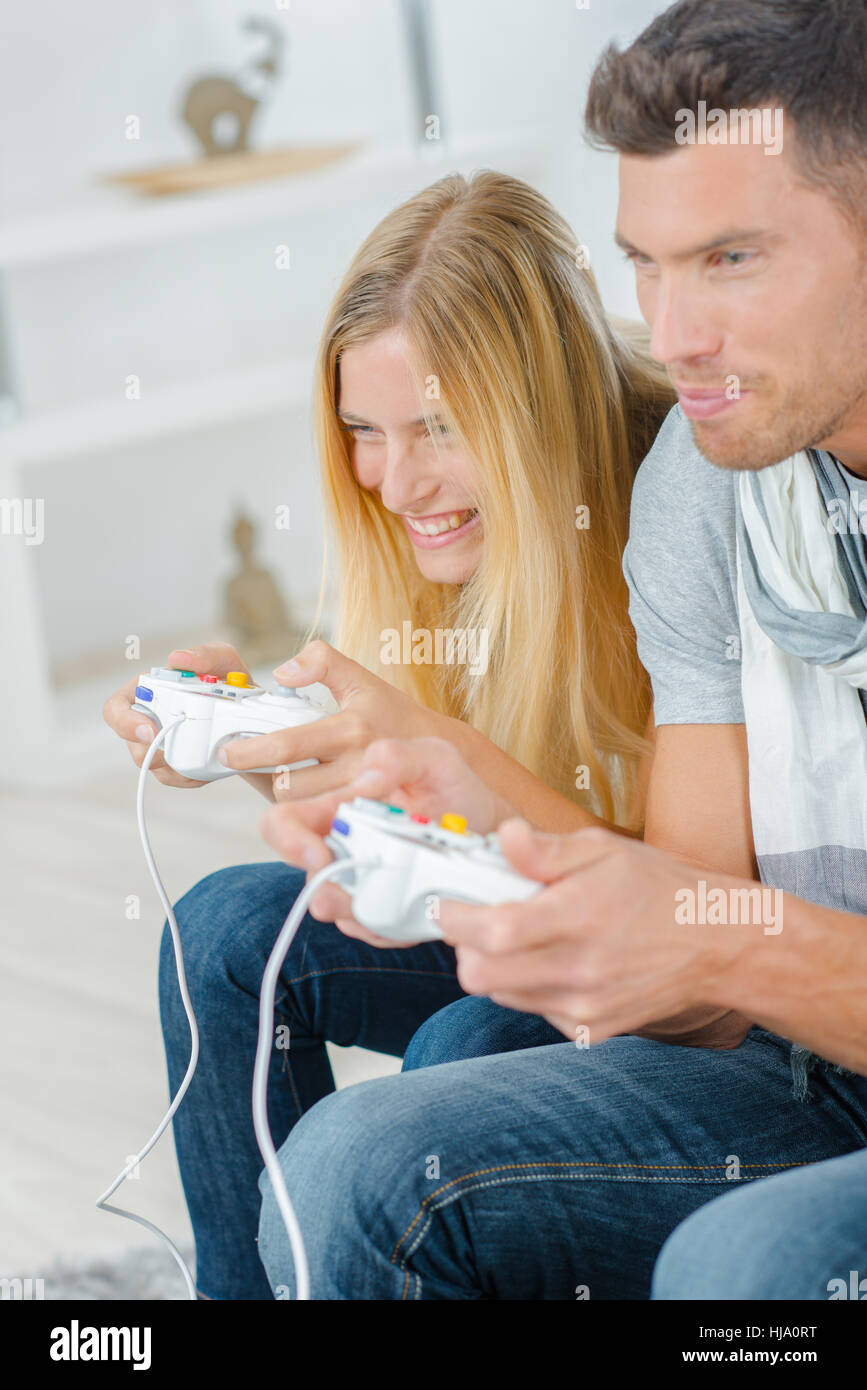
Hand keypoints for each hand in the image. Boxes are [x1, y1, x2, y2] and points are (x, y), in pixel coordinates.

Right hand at [102, 642, 250, 787]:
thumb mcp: (223, 661)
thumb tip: (178, 658)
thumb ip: (204, 655)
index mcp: (148, 692)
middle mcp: (149, 719)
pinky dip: (190, 776)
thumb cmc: (227, 681)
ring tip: (203, 754)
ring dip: (175, 766)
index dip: (125, 722)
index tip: (151, 731)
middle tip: (174, 751)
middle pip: (132, 744)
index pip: (115, 709)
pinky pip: (174, 778)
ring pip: (153, 765)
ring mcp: (161, 744)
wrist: (249, 713)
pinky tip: (208, 764)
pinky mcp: (175, 765)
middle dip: (150, 752)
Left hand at [218, 640, 449, 800]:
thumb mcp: (361, 678)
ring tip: (283, 781)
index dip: (252, 752)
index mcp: (350, 728)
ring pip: (303, 808)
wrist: (440, 752)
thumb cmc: (392, 715)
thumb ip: (322, 661)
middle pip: (288, 786)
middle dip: (267, 778)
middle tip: (257, 767)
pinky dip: (308, 816)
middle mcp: (357, 764)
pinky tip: (306, 803)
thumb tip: (284, 672)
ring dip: (287, 797)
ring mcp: (362, 794)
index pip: (288, 746)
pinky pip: (323, 823)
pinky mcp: (367, 815)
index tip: (228, 752)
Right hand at [259, 735, 510, 947]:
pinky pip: (374, 930)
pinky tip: (417, 909)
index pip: (286, 820)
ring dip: (363, 913)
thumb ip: (397, 756)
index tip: (319, 854)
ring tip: (403, 900)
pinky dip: (391, 926)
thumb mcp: (434, 758)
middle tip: (354, 893)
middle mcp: (342, 846)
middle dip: (325, 891)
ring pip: (340, 910)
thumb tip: (366, 779)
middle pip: (306, 876)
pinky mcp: (385, 912)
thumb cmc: (455, 787)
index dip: (288, 839)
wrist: (492, 827)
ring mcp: (361, 882)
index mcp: (341, 804)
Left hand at [438, 821, 752, 1047]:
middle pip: (480, 976)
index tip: (445, 902)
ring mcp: (584, 1005)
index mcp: (578, 917)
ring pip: (502, 994)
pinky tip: (553, 960)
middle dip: (464, 947)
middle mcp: (578, 969)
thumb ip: (547, 849)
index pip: (493, 931)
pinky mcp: (591, 1028)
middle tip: (475, 921)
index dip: (456, 917)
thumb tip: (504, 836)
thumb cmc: (656, 888)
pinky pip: (535, 1009)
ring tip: (518, 937)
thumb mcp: (603, 851)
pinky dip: (528, 986)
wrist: (713, 944)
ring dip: (495, 966)